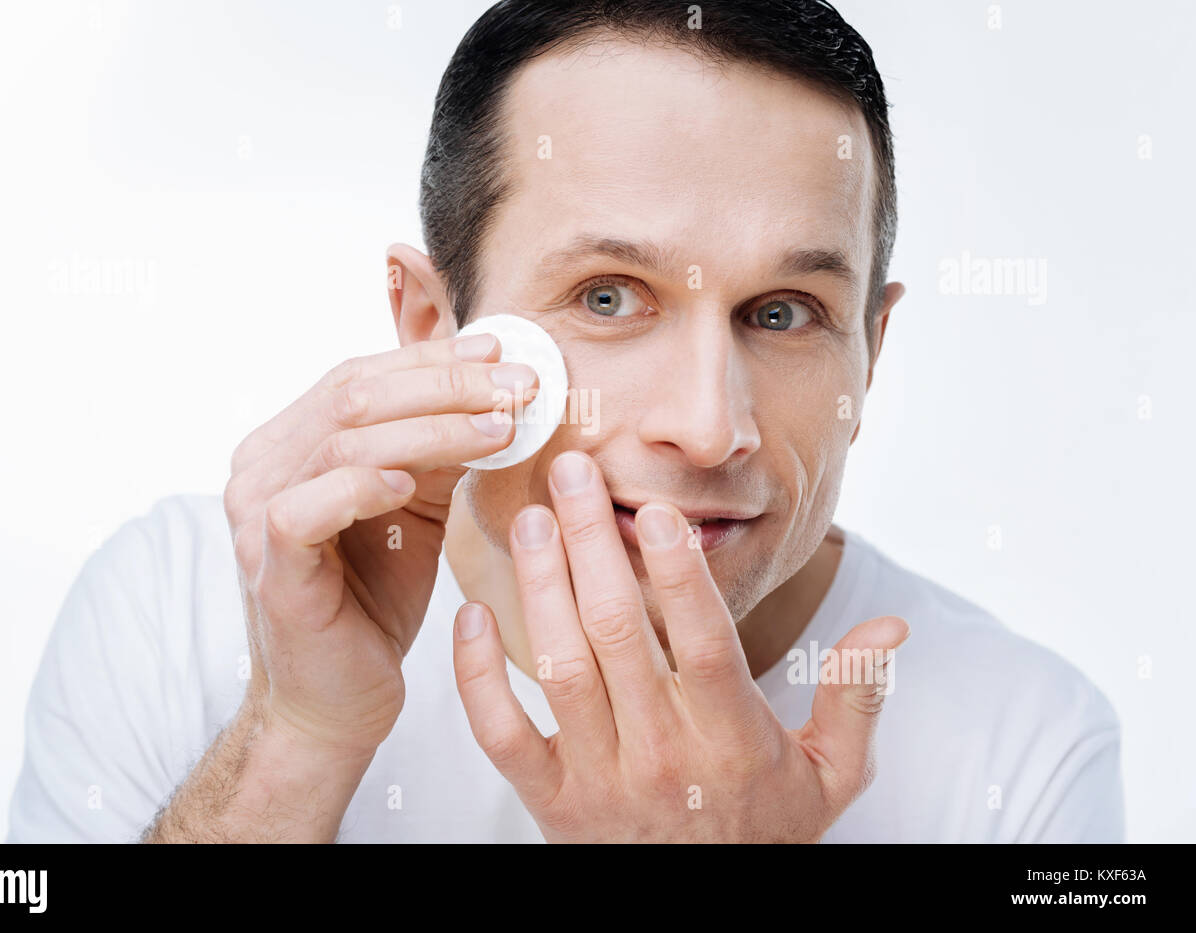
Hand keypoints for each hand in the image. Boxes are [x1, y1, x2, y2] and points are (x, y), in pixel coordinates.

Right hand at [224, 332, 537, 761]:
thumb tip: (501, 391)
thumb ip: (441, 450)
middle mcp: (262, 465)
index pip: (361, 375)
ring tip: (501, 429)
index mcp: (290, 442)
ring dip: (432, 428)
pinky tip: (416, 483)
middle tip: (518, 387)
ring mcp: (255, 512)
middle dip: (447, 385)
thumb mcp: (419, 508)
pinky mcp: (268, 561)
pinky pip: (309, 505)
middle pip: (355, 394)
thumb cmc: (376, 599)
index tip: (505, 355)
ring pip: (344, 440)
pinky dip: (364, 484)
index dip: (434, 360)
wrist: (340, 697)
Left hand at [452, 449, 909, 841]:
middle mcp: (661, 754)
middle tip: (574, 472)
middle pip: (620, 633)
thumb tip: (889, 630)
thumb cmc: (763, 833)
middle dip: (592, 542)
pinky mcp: (550, 801)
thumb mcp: (831, 776)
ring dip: (541, 586)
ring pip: (560, 668)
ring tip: (533, 520)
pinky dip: (476, 675)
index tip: (655, 508)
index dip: (677, 572)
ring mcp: (598, 779)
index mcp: (731, 739)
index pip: (704, 642)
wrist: (706, 917)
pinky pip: (500, 734)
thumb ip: (856, 700)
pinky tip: (471, 614)